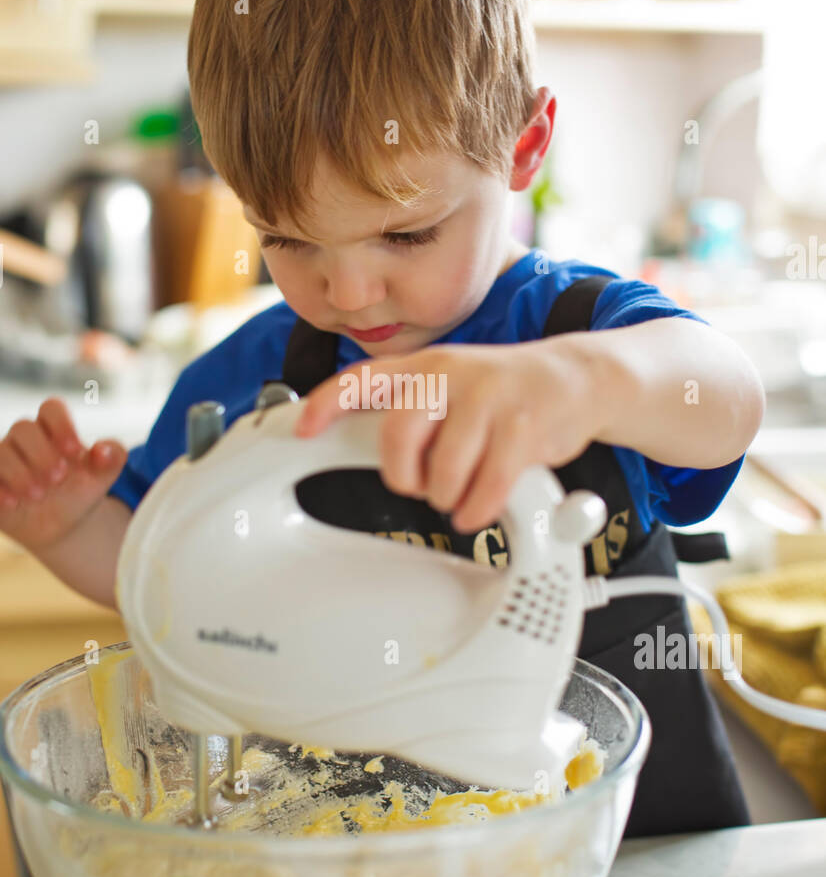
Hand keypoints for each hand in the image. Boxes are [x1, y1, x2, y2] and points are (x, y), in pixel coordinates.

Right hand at [0, 398, 127, 553]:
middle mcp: (22, 441)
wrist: (64, 525)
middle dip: (40, 452)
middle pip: (22, 428)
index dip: (61, 425)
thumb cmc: (80, 490)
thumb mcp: (103, 476)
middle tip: (59, 478)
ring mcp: (0, 463)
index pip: (50, 408)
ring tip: (39, 494)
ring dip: (18, 472)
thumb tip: (103, 450)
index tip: (75, 451)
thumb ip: (112, 457)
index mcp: (52, 430)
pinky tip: (12, 504)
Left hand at [295, 340, 602, 532]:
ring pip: (443, 472)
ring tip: (461, 492)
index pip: (364, 379)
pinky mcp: (523, 428)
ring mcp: (488, 398)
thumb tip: (362, 445)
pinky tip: (480, 508)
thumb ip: (411, 409)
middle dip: (404, 476)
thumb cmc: (504, 394)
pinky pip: (485, 488)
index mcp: (426, 366)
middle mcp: (451, 374)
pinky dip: (477, 510)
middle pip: (398, 436)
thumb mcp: (452, 385)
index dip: (327, 403)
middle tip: (420, 486)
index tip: (300, 430)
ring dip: (448, 498)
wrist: (577, 378)